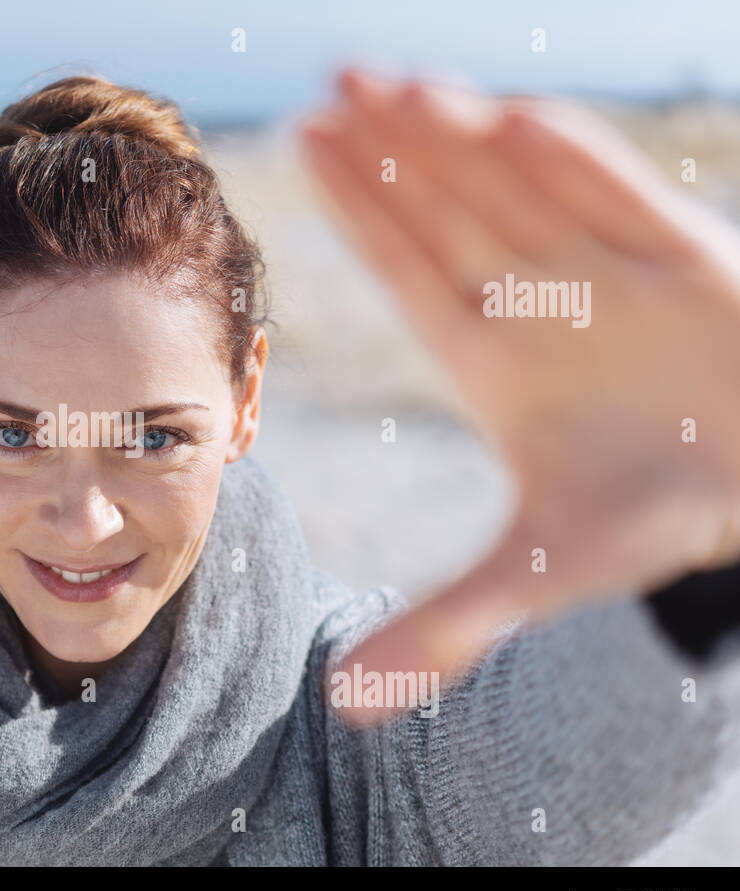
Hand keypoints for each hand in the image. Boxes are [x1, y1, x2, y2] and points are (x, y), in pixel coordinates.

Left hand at [299, 68, 739, 724]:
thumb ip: (443, 629)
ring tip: (387, 83)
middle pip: (445, 210)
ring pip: (516, 188)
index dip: (355, 211)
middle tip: (326, 89)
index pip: (406, 270)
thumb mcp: (538, 574)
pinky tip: (509, 120)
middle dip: (388, 152)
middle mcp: (537, 302)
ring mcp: (607, 271)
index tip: (301, 149)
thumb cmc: (650, 517)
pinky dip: (572, 165)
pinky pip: (620, 202)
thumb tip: (343, 710)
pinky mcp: (686, 260)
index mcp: (488, 358)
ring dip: (455, 136)